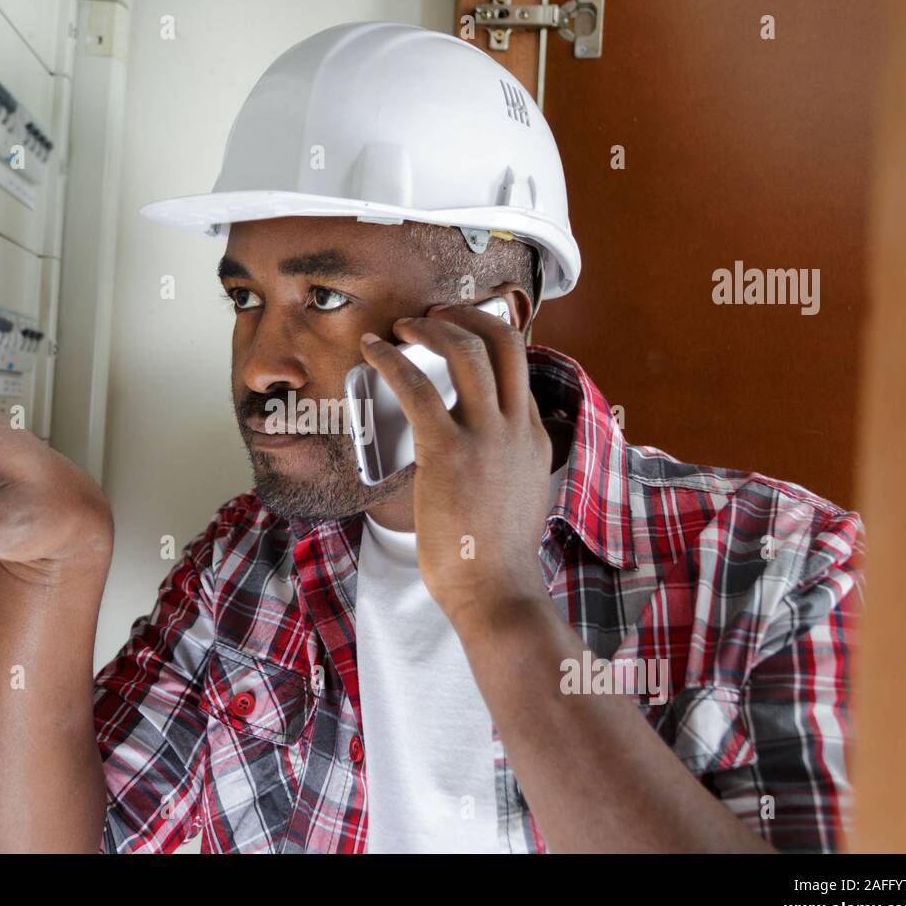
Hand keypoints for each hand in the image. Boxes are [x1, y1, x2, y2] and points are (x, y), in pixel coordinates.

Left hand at [356, 302, 551, 625]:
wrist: (495, 591)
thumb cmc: (494, 557)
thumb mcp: (520, 497)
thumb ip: (507, 467)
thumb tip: (482, 459)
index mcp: (534, 437)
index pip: (520, 367)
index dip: (489, 338)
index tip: (458, 333)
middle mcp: (516, 427)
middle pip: (503, 342)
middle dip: (466, 315)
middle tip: (433, 315)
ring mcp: (486, 437)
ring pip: (466, 352)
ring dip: (431, 327)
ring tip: (402, 326)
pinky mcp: (448, 453)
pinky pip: (417, 388)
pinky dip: (390, 360)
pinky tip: (371, 352)